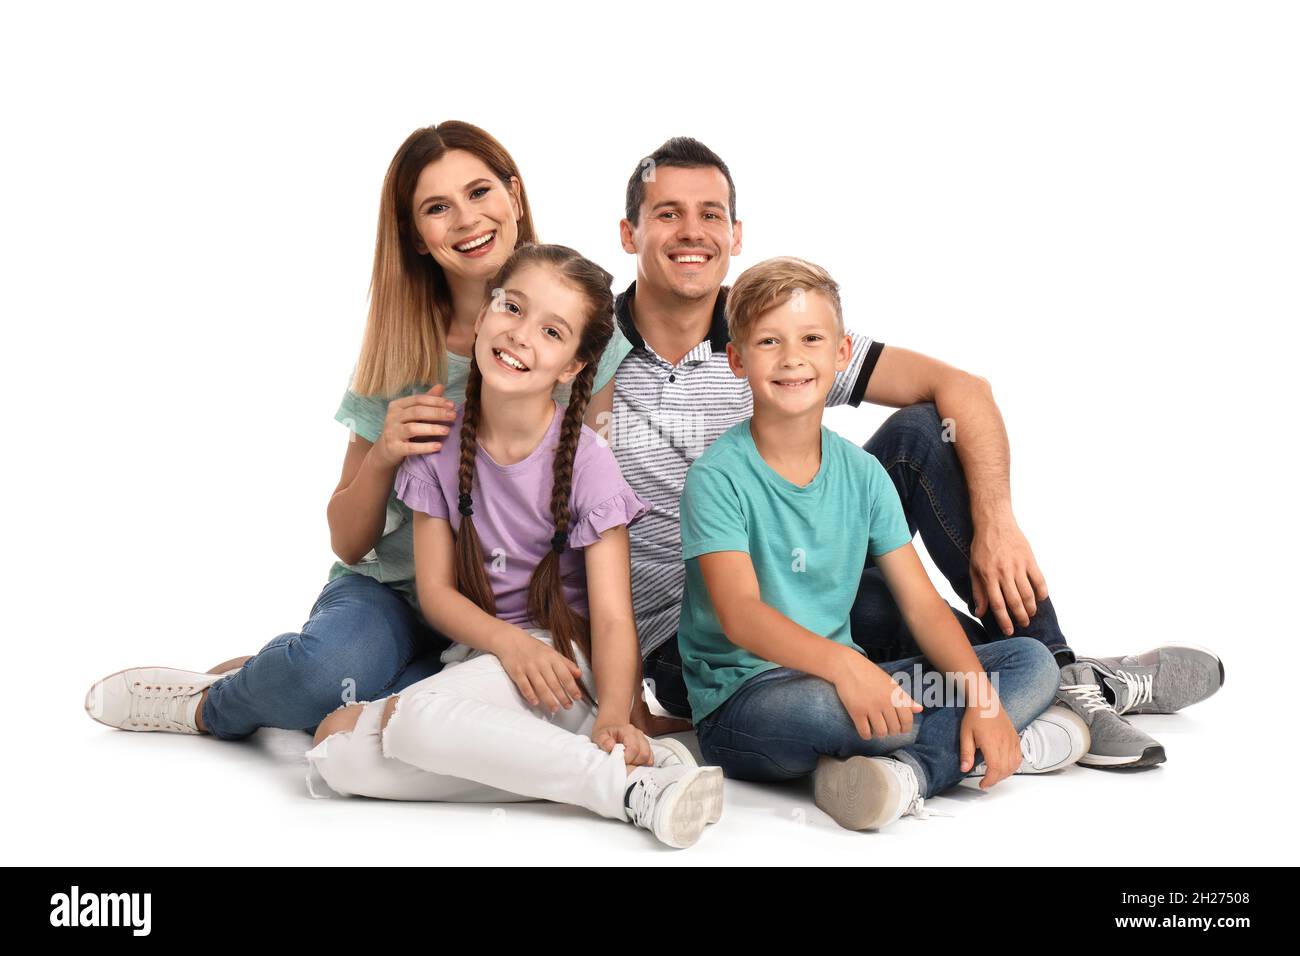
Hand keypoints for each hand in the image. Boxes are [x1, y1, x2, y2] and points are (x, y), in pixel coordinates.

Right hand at [373, 383, 457, 467]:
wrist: (386, 450)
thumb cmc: (403, 428)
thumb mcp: (412, 413)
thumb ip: (426, 401)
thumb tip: (441, 386)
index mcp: (397, 405)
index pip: (418, 399)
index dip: (436, 401)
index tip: (452, 405)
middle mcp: (392, 417)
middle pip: (416, 412)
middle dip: (437, 413)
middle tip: (453, 416)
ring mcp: (392, 433)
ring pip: (412, 428)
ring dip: (432, 429)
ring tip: (447, 431)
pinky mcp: (394, 448)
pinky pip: (411, 447)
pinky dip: (425, 447)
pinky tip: (438, 446)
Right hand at [495, 628, 584, 713]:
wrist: (511, 640)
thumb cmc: (533, 647)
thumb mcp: (552, 652)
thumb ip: (566, 663)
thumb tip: (579, 674)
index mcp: (552, 657)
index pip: (565, 675)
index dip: (572, 687)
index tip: (577, 697)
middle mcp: (541, 662)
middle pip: (554, 683)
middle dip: (562, 697)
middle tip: (568, 706)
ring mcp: (528, 667)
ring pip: (540, 686)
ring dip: (548, 699)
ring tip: (555, 708)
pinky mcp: (517, 672)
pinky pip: (524, 686)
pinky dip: (530, 695)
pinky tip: (535, 702)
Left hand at [592, 720, 654, 766]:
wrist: (610, 726)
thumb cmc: (606, 733)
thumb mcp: (599, 735)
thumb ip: (604, 740)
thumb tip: (611, 746)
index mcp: (628, 730)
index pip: (634, 749)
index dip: (627, 759)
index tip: (618, 762)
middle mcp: (639, 734)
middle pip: (644, 754)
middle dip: (633, 763)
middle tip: (622, 764)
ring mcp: (644, 741)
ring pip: (648, 757)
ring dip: (638, 764)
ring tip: (627, 764)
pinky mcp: (646, 747)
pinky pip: (650, 759)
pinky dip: (643, 764)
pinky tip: (633, 764)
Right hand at [831, 649, 922, 739]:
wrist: (847, 666)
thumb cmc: (870, 674)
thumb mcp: (890, 683)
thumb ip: (905, 698)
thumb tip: (920, 709)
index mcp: (895, 694)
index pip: (907, 719)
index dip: (905, 728)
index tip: (900, 729)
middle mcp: (885, 701)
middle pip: (894, 728)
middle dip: (891, 732)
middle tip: (886, 728)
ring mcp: (870, 707)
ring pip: (881, 732)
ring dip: (879, 734)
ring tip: (876, 729)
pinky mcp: (856, 711)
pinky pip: (865, 732)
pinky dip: (867, 735)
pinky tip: (866, 731)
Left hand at [959, 689, 1021, 789]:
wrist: (986, 701)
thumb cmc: (975, 716)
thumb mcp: (965, 734)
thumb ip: (966, 753)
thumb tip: (964, 768)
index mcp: (992, 743)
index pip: (995, 768)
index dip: (990, 780)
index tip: (983, 784)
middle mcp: (1005, 743)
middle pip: (1005, 769)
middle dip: (996, 779)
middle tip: (986, 781)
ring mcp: (1012, 740)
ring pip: (1014, 765)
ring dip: (1005, 774)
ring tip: (994, 775)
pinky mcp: (1015, 738)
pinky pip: (1019, 756)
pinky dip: (1014, 765)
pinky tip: (1006, 767)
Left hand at [969, 513, 1048, 635]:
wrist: (994, 522)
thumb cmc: (982, 547)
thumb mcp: (974, 568)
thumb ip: (978, 591)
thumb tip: (979, 613)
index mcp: (988, 576)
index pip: (997, 604)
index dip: (1004, 620)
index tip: (1009, 631)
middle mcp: (1004, 572)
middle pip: (1015, 602)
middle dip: (1020, 617)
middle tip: (1023, 624)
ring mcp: (1018, 565)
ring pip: (1028, 593)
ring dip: (1031, 607)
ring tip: (1031, 614)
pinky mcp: (1029, 559)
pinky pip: (1039, 579)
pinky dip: (1042, 591)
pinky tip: (1041, 598)